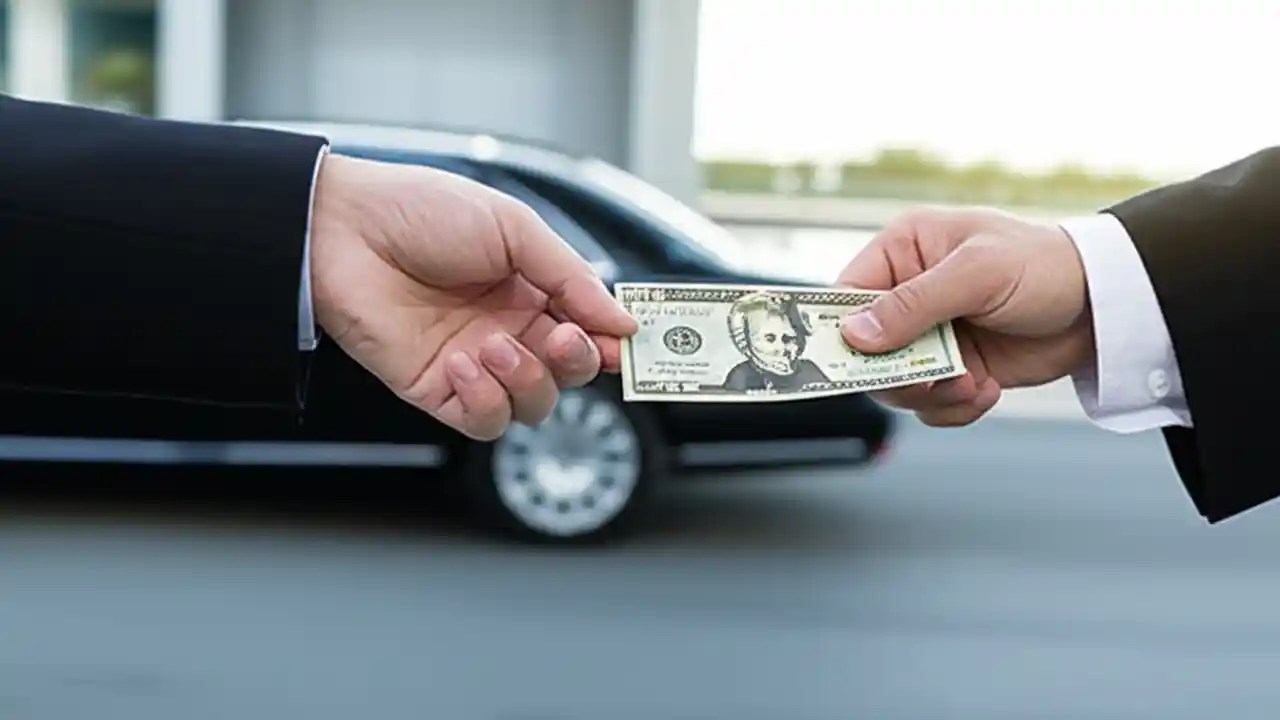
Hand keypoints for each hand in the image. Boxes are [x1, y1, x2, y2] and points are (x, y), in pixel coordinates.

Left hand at [309, 153, 636, 439]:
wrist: (343, 228)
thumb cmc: (422, 210)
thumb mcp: (513, 227)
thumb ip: (571, 277)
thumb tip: (622, 320)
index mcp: (531, 290)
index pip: (588, 329)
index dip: (610, 340)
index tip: (624, 340)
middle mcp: (508, 330)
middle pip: (568, 374)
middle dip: (577, 362)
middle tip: (565, 339)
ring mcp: (474, 364)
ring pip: (533, 405)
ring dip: (528, 381)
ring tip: (495, 344)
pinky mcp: (437, 389)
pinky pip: (484, 421)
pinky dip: (486, 401)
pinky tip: (466, 363)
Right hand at [837, 207, 1094, 426]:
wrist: (1103, 306)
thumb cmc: (1044, 265)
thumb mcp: (977, 273)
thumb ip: (914, 303)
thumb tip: (855, 334)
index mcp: (904, 251)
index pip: (846, 295)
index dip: (840, 330)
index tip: (844, 361)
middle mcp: (909, 293)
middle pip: (864, 349)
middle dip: (896, 374)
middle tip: (931, 381)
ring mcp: (931, 334)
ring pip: (895, 383)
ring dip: (931, 395)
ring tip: (970, 384)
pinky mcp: (954, 367)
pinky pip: (929, 403)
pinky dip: (954, 407)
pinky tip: (987, 389)